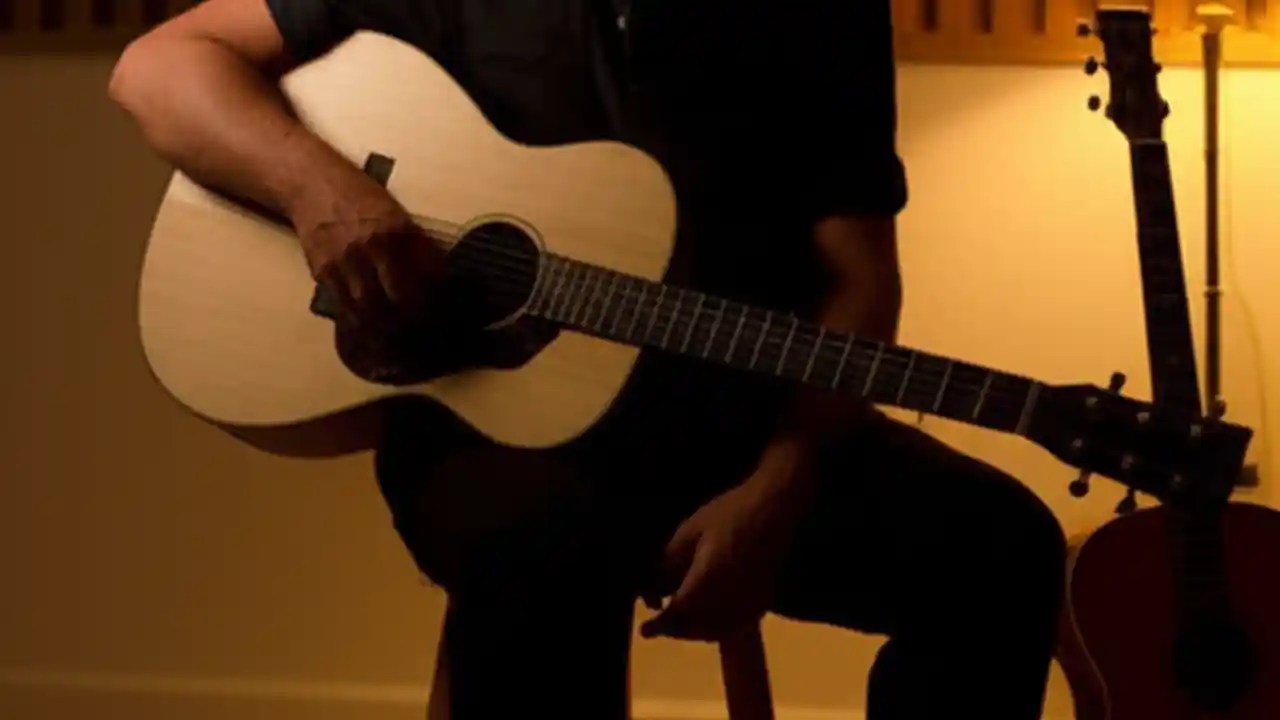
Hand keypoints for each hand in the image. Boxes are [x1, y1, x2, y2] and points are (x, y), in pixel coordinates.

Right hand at [289, 168, 447, 332]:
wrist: (313, 184)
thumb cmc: (361, 198)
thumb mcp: (396, 214)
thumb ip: (417, 245)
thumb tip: (441, 278)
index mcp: (397, 231)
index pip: (423, 275)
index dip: (434, 300)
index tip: (443, 315)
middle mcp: (372, 247)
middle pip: (398, 297)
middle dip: (413, 320)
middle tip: (422, 334)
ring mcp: (345, 261)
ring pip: (370, 307)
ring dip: (386, 329)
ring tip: (398, 342)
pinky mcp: (323, 271)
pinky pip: (344, 305)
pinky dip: (359, 322)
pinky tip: (369, 332)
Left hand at [641, 477, 804, 641]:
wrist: (772, 510)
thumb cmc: (729, 514)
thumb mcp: (688, 532)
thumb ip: (668, 564)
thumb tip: (655, 592)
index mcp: (706, 582)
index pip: (677, 614)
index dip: (660, 626)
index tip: (646, 630)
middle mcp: (728, 600)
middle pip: (695, 628)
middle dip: (675, 628)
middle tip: (660, 621)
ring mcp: (748, 605)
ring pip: (715, 631)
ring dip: (694, 630)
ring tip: (681, 618)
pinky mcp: (761, 604)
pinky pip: (734, 627)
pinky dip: (717, 628)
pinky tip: (708, 617)